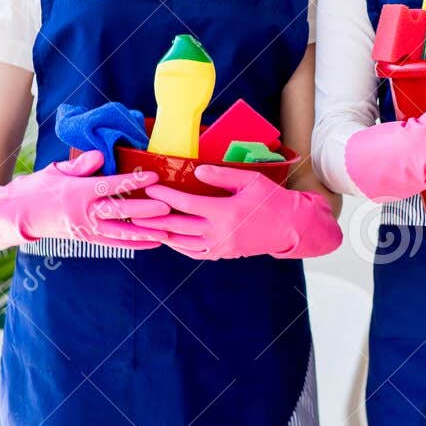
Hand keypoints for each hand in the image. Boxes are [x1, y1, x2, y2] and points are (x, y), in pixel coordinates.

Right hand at [0, 150, 169, 250]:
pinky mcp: (86, 239)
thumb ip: (79, 165)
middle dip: (145, 210)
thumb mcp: (55, 171)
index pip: (109, 185)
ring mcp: (85, 229)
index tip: (154, 176)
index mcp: (77, 192)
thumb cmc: (37, 188)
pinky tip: (153, 242)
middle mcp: (83, 213)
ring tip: (169, 230)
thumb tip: (98, 156)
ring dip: (145, 232)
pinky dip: (134, 243)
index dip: (133, 181)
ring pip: (120, 232)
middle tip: (169, 206)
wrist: (16, 215)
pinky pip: (114, 243)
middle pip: (119, 211)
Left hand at [129, 164, 342, 259]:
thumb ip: (222, 176)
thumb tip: (196, 171)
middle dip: (154, 217)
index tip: (150, 187)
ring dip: (161, 234)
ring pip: (182, 243)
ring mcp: (220, 247)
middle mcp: (219, 233)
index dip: (164, 195)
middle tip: (135, 209)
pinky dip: (178, 246)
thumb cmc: (272, 200)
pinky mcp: (224, 254)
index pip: (185, 204)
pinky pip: (194, 253)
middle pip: (177, 226)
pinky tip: (169, 238)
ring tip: (145, 225)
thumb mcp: (251, 181)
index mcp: (225, 213)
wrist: (291, 227)